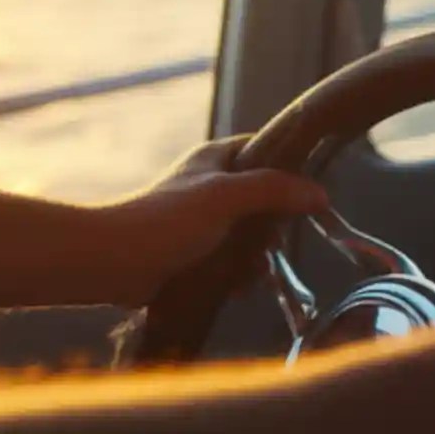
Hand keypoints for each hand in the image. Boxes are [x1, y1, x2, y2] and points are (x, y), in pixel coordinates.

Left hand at [102, 135, 327, 305]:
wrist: (113, 263)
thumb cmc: (168, 221)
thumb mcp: (226, 196)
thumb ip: (274, 190)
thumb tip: (320, 194)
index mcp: (217, 158)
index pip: (266, 148)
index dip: (290, 165)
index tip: (309, 189)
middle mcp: (211, 185)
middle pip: (264, 196)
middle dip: (274, 222)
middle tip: (273, 239)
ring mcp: (203, 220)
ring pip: (250, 232)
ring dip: (257, 254)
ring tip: (254, 269)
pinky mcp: (196, 252)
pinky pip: (232, 259)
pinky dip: (239, 273)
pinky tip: (239, 285)